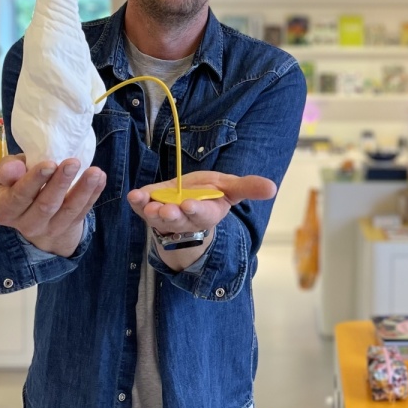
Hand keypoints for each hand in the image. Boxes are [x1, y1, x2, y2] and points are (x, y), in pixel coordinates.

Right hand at [0, 154, 106, 256]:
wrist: (33, 215)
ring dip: (83, 190)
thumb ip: (8, 169)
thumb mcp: (7, 177)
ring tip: (94, 171)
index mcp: (5, 210)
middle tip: (73, 162)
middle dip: (60, 183)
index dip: (34, 181)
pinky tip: (100, 178)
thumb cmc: (19, 185)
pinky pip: (83, 211)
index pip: (19, 197)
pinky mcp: (69, 227)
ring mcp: (50, 228)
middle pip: (45, 205)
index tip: (49, 164)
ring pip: (68, 210)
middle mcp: (26, 224)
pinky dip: (93, 194)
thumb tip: (15, 167)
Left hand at [128, 172, 275, 266]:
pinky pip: (140, 206)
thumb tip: (273, 187)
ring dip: (153, 213)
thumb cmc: (211, 194)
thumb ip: (248, 187)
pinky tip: (134, 195)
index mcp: (207, 213)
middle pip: (178, 220)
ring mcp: (165, 215)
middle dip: (172, 216)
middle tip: (167, 211)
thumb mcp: (230, 188)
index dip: (196, 210)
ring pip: (158, 218)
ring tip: (147, 206)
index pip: (202, 214)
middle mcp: (185, 218)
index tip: (190, 205)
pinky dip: (136, 202)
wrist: (188, 200)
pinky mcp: (149, 206)